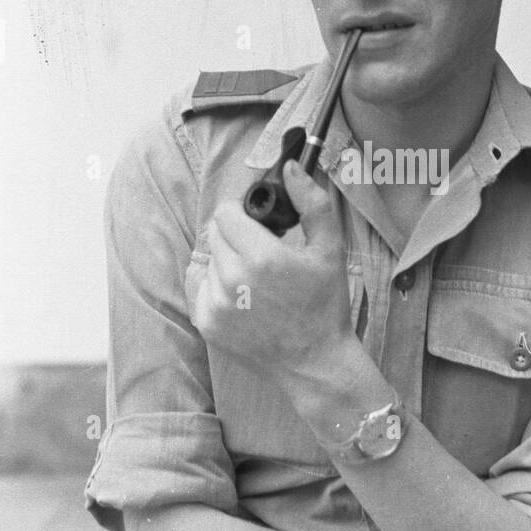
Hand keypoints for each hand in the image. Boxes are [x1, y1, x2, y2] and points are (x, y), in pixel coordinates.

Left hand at [192, 161, 353, 381]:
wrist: (315, 363)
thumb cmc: (326, 306)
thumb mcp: (330, 250)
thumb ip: (312, 203)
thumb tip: (290, 167)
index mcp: (262, 257)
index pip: (225, 212)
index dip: (241, 212)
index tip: (256, 222)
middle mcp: (233, 280)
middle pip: (216, 234)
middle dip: (237, 235)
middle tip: (262, 251)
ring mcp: (215, 304)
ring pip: (209, 260)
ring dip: (228, 260)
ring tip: (256, 279)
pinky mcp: (206, 324)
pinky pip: (199, 286)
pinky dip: (216, 285)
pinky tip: (242, 297)